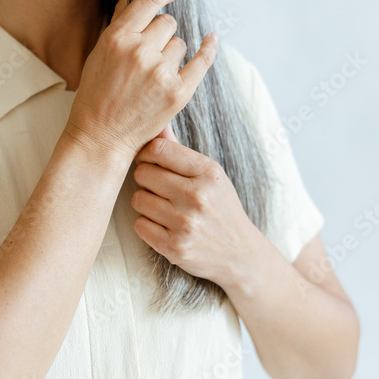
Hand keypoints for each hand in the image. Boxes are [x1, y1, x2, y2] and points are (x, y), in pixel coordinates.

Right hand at [64, 0, 217, 162]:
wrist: (101, 137)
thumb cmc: (96, 95)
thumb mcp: (99, 54)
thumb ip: (120, 24)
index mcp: (117, 38)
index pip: (149, 1)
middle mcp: (140, 51)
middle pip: (167, 23)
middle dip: (161, 33)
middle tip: (149, 53)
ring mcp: (161, 72)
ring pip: (180, 44)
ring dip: (171, 53)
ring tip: (153, 74)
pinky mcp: (178, 92)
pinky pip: (202, 60)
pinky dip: (208, 48)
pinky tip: (211, 39)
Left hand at [130, 128, 257, 286]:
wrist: (240, 254)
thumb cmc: (221, 208)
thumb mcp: (210, 175)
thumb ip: (180, 151)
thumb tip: (157, 123)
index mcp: (208, 173)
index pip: (159, 149)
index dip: (146, 153)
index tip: (148, 160)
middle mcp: (197, 196)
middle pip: (143, 173)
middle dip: (146, 179)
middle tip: (158, 187)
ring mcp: (185, 223)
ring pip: (138, 199)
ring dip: (145, 203)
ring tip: (163, 207)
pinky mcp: (174, 247)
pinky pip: (139, 225)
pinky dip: (147, 225)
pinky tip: (163, 225)